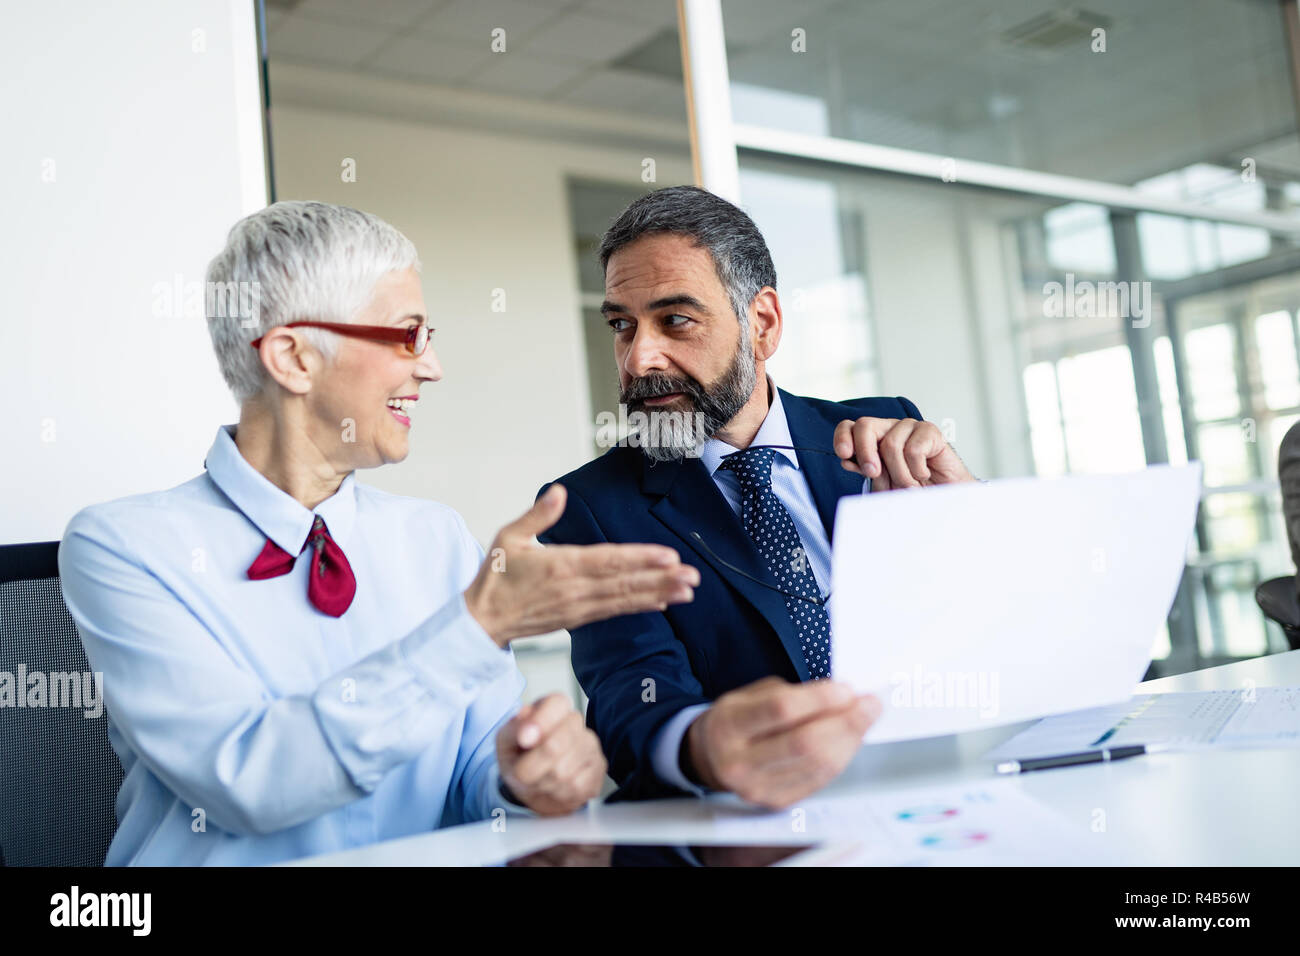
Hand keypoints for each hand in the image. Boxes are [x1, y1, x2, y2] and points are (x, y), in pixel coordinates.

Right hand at [464, 484, 699, 645]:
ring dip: (658, 594)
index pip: (608, 561)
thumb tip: (559, 492)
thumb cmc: (495, 578)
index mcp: (560, 565)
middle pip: (625, 582)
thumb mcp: (508, 537)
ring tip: (686, 591)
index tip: (668, 556)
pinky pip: (614, 612)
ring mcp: (578, 607)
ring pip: (625, 599)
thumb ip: (538, 515)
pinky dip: (639, 607)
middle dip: (661, 579)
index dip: (640, 559)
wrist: (481, 622)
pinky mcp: (578, 619)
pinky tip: (660, 603)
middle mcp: (574, 589)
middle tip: (692, 577)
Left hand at [497, 693, 606, 815]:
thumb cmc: (520, 758)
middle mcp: (576, 722)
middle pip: (556, 744)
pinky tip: (554, 786)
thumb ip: (513, 729)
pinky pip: (575, 787)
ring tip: (538, 778)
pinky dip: (557, 792)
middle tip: (522, 772)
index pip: (557, 703)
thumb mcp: (506, 742)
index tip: (523, 740)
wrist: (534, 785)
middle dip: (532, 765)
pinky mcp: (598, 770)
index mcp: (553, 707)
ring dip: (542, 781)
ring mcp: (591, 746)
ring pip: (563, 771)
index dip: (540, 722)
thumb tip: (525, 720)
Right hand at [685, 676, 880, 808]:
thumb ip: (791, 695)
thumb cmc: (737, 720)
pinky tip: (848, 739)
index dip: (820, 698)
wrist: (712, 756)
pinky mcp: (778, 802)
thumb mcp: (750, 695)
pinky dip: (842, 755)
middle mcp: (740, 762)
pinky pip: (821, 779)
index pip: (781, 710)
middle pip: (805, 743)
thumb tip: (841, 696)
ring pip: (819, 764)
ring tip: (863, 718)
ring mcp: (759, 788)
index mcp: (729, 726)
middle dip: (846, 721)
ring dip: (850, 738)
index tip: (846, 688)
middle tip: (869, 704)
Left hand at [833, 416, 974, 489]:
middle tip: (873, 473)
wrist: (943, 499)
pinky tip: (924, 474)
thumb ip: (865, 470)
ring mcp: (909, 428)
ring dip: (899, 473)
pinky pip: (914, 449)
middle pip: (864, 425)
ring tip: (910, 485)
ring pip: (890, 444)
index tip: (844, 455)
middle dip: (865, 452)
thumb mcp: (882, 484)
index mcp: (872, 439)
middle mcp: (888, 429)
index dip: (843, 437)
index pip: (849, 427)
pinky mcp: (930, 432)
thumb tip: (846, 459)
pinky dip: (917, 470)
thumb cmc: (911, 490)